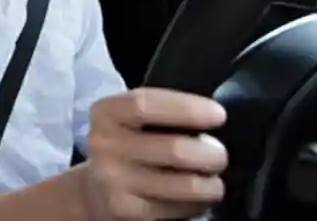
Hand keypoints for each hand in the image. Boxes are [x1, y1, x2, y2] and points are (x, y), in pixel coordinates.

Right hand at [85, 88, 227, 219]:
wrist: (96, 190)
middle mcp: (105, 146)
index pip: (146, 105)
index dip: (187, 108)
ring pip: (185, 184)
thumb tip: (213, 116)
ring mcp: (114, 182)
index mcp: (106, 113)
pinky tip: (196, 198)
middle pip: (174, 149)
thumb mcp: (131, 118)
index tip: (219, 114)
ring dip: (211, 184)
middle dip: (212, 154)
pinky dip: (197, 204)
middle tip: (220, 156)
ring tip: (214, 181)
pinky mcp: (127, 212)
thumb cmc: (128, 145)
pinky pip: (179, 209)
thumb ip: (162, 111)